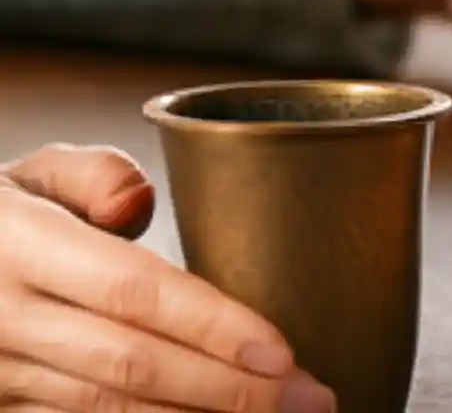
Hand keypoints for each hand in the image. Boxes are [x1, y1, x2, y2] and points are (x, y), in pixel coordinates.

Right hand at [0, 144, 334, 412]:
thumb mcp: (27, 175)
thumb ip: (89, 173)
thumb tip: (138, 200)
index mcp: (19, 246)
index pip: (132, 291)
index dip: (211, 325)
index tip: (280, 352)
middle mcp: (3, 318)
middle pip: (134, 365)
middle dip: (230, 389)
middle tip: (310, 397)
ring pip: (111, 410)